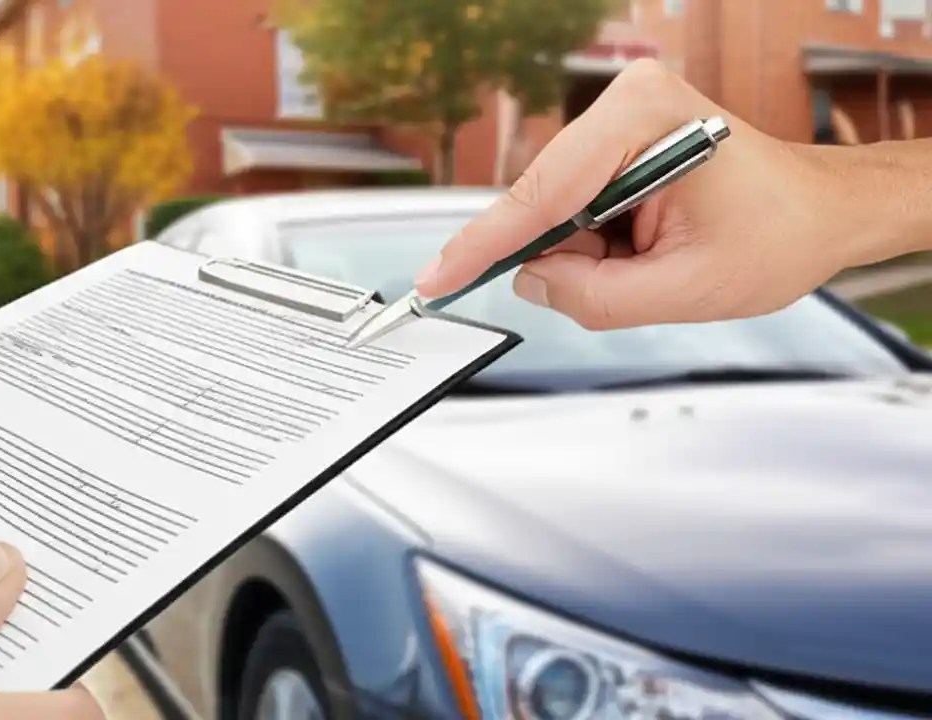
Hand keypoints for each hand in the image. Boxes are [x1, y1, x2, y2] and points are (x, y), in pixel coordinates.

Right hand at [416, 59, 931, 328]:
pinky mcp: (616, 138)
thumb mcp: (688, 288)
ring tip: (655, 258)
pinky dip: (595, 240)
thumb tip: (532, 282)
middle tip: (632, 277)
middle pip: (544, 200)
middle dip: (566, 256)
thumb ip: (597, 297)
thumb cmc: (781, 232)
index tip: (437, 277)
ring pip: (555, 208)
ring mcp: (618, 116)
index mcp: (646, 119)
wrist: (822, 209)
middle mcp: (626, 102)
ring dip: (587, 251)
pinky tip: (643, 245)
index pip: (542, 193)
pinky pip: (572, 203)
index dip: (485, 245)